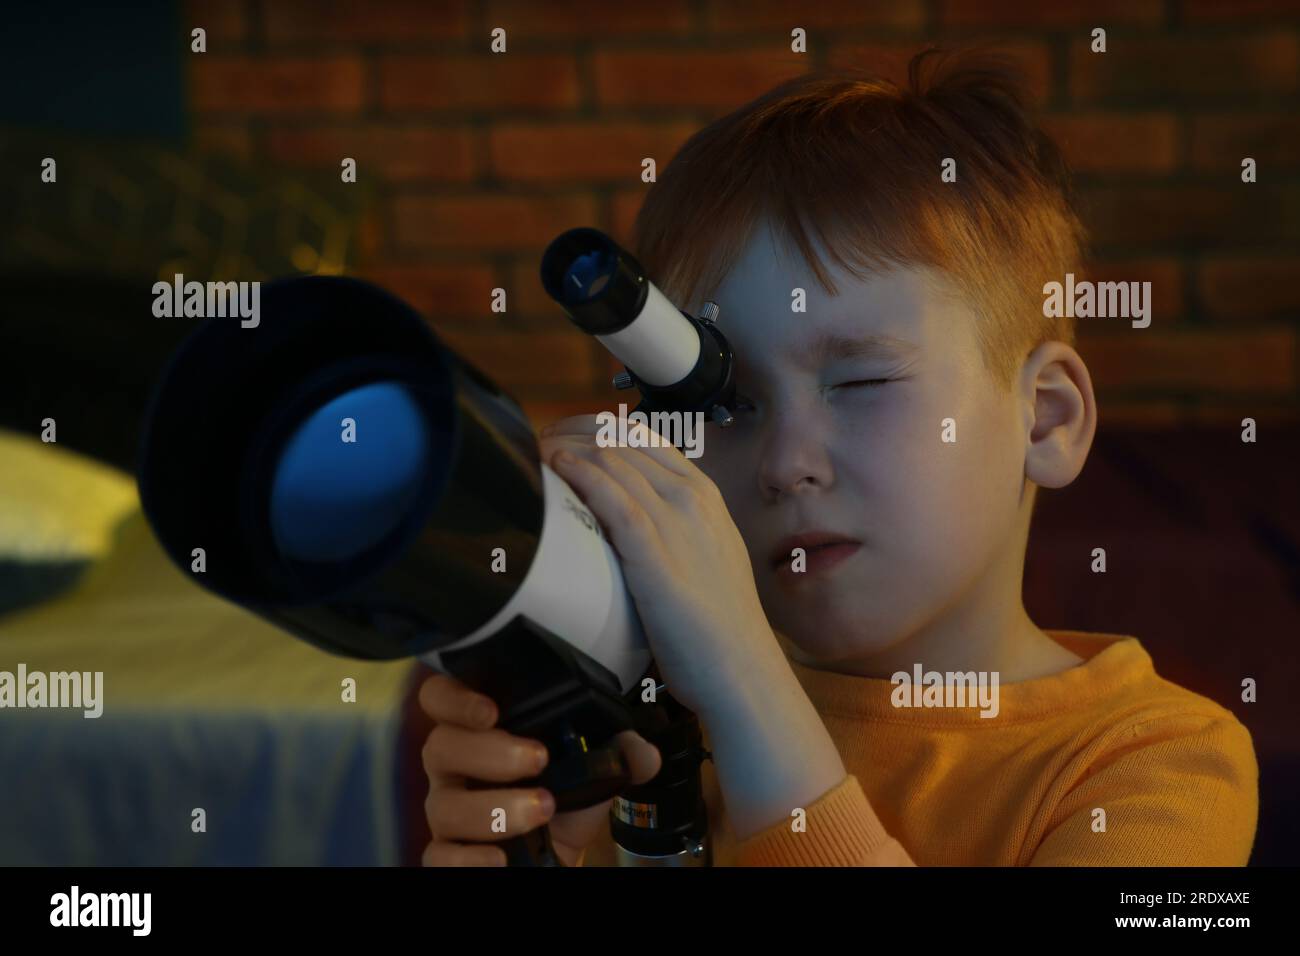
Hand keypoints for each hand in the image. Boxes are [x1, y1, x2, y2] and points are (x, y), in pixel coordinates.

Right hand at [418, 672, 660, 865]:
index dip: (455, 697)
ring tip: (542, 808)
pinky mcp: (448, 856)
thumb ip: (621, 754)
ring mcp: (447, 811)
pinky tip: (501, 858)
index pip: (441, 698)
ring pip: (443, 805)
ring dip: (494, 808)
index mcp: (480, 731)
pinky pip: (438, 857)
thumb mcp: (595, 771)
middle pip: (440, 746)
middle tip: (539, 760)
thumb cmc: (564, 799)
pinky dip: (469, 859)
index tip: (491, 709)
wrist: (559, 854)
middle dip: (491, 752)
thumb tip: (643, 754)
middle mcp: (454, 767)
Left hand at [538, 413, 783, 719]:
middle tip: (537, 443)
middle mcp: (690, 498)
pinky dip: (582, 475)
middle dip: (571, 431)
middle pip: (620, 439)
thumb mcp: (704, 554)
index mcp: (702, 494)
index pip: (641, 435)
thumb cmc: (718, 624)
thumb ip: (672, 527)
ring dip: (566, 448)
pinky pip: (614, 499)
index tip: (560, 435)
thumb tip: (627, 517)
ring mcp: (675, 522)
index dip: (592, 427)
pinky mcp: (654, 553)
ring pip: (612, 460)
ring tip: (534, 455)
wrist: (740, 668)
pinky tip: (559, 468)